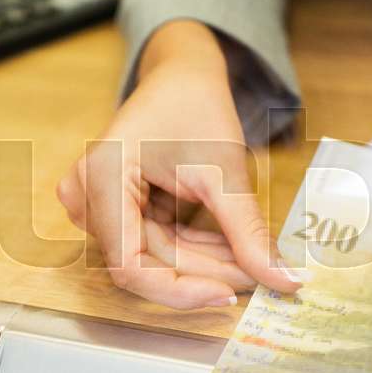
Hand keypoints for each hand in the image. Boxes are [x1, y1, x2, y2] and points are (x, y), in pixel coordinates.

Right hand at [56, 20, 301, 308]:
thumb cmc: (195, 106)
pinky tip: (234, 250)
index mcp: (102, 177)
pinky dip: (197, 250)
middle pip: (148, 263)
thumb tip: (284, 281)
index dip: (179, 291)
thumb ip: (248, 232)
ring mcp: (97, 205)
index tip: (230, 295)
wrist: (182, 76)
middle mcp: (87, 196)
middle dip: (207, 273)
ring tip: (255, 261)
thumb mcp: (226, 171)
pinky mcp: (115, 211)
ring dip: (206, 264)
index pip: (130, 265)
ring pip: (157, 259)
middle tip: (262, 279)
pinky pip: (158, 246)